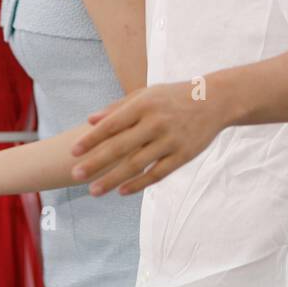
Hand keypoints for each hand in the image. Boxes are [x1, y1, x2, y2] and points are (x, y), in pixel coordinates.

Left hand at [69, 81, 228, 195]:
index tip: (73, 151)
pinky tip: (121, 192)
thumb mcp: (146, 94)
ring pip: (137, 165)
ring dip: (113, 179)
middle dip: (96, 163)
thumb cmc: (172, 96)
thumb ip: (117, 107)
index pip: (112, 124)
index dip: (92, 139)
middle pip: (121, 147)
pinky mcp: (184, 155)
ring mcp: (171, 140)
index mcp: (144, 105)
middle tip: (75, 175)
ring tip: (93, 191)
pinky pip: (158, 174)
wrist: (215, 100)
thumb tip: (90, 121)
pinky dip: (139, 184)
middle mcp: (156, 123)